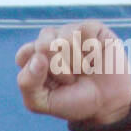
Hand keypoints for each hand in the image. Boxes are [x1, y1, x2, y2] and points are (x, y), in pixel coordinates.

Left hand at [16, 21, 130, 126]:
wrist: (107, 103)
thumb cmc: (73, 101)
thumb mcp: (42, 102)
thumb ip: (27, 83)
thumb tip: (37, 56)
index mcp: (36, 59)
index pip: (23, 55)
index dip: (35, 70)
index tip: (47, 84)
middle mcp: (51, 42)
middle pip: (42, 44)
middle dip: (56, 69)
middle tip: (69, 80)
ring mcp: (70, 33)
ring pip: (63, 38)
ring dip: (74, 62)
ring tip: (83, 71)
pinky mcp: (90, 28)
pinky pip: (82, 32)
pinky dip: (88, 52)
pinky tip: (94, 59)